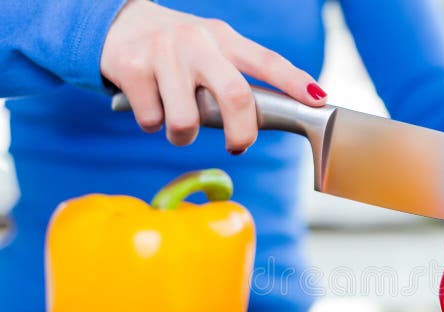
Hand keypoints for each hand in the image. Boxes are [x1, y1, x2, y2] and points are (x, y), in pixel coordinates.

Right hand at [100, 0, 326, 152]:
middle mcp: (197, 41)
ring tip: (180, 123)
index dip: (294, 82)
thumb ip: (240, 76)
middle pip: (235, 96)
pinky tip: (151, 105)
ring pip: (187, 121)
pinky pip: (152, 120)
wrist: (116, 25)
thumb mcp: (213, 49)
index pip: (267, 61)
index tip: (318, 99)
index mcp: (224, 38)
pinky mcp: (131, 67)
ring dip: (184, 136)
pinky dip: (153, 124)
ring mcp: (163, 53)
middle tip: (239, 146)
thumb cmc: (179, 50)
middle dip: (242, 133)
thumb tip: (281, 114)